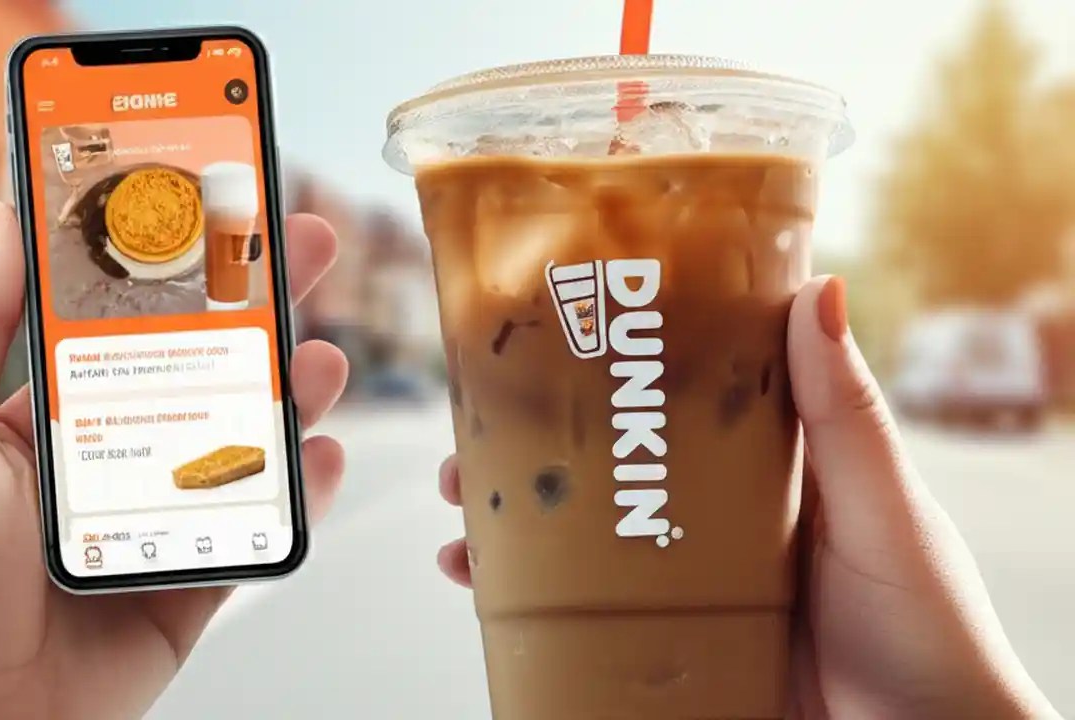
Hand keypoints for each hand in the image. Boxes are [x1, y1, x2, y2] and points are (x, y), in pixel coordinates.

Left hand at [0, 202, 349, 718]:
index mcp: (61, 406)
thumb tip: (4, 217)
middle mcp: (124, 447)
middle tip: (307, 247)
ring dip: (295, 390)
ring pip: (250, 436)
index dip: (182, 260)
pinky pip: (266, 523)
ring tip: (321, 360)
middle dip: (262, 303)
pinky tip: (321, 455)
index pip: (134, 315)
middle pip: (209, 363)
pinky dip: (305, 490)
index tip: (222, 205)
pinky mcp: (201, 570)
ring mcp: (169, 508)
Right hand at [435, 276, 1057, 718]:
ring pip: (585, 542)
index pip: (673, 403)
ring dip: (515, 528)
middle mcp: (720, 520)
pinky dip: (534, 608)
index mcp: (768, 468)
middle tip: (468, 447)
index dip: (603, 377)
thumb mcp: (883, 508)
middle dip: (530, 456)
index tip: (537, 350)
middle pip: (607, 471)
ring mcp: (693, 584)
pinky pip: (593, 618)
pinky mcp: (678, 644)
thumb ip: (845, 412)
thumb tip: (818, 290)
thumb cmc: (928, 626)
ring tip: (460, 521)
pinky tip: (488, 596)